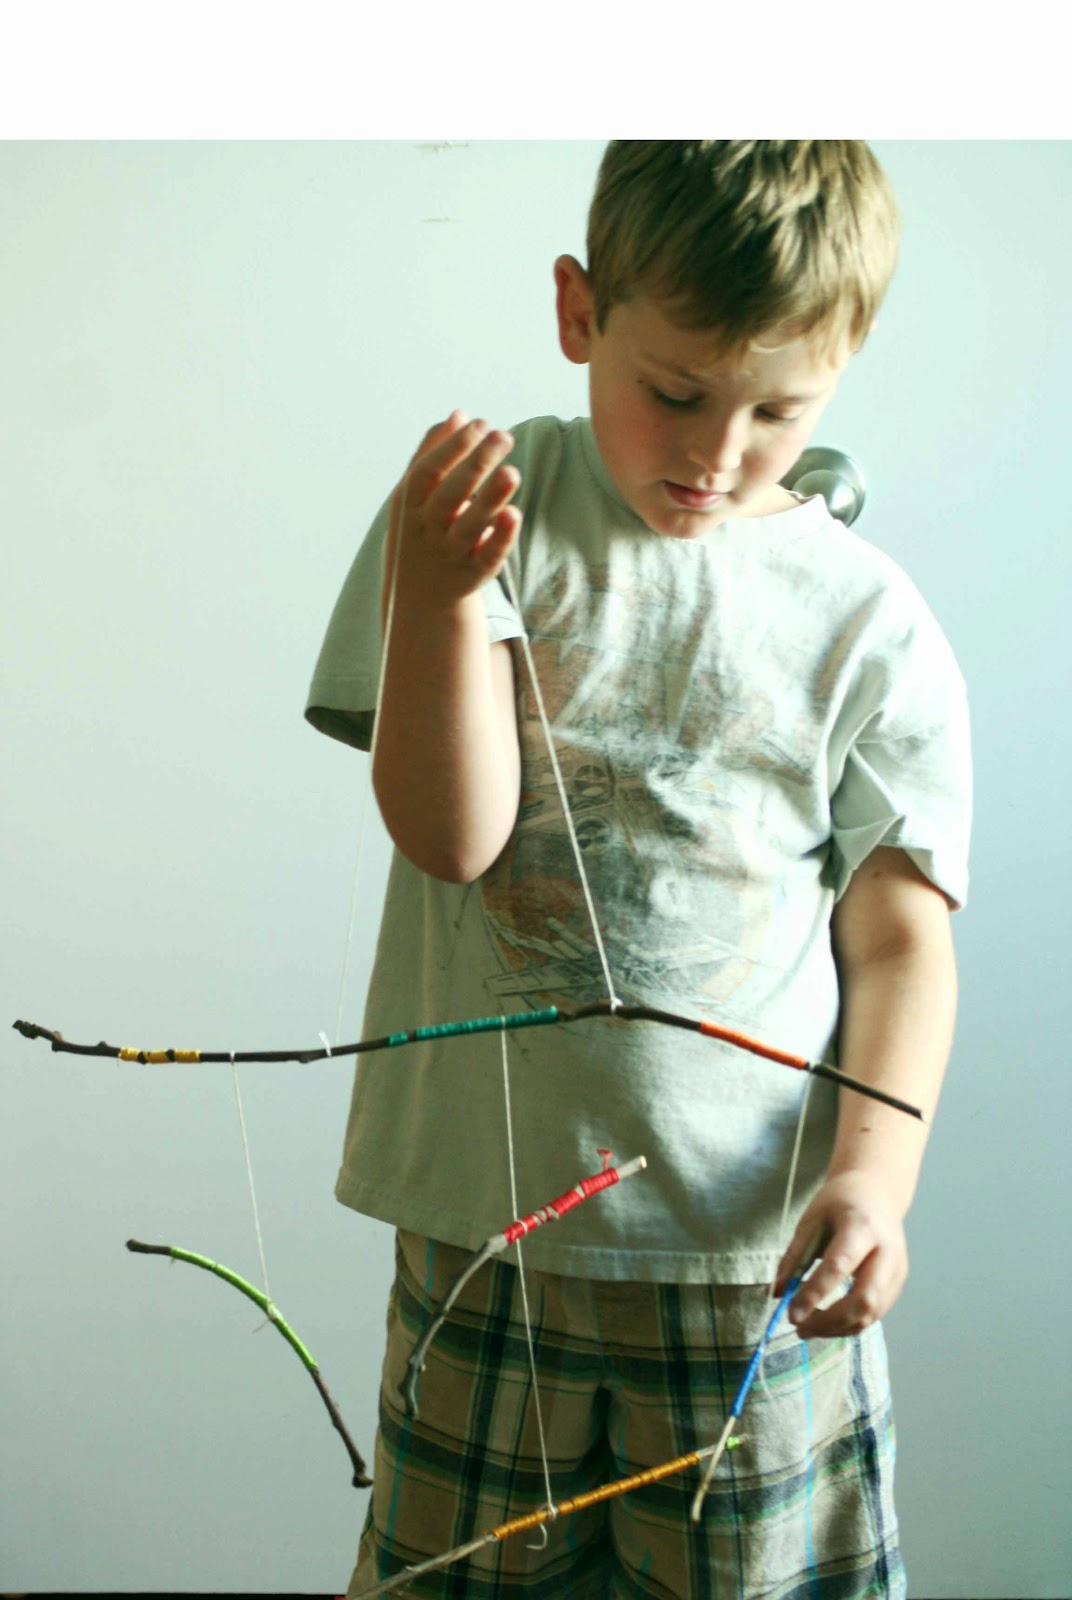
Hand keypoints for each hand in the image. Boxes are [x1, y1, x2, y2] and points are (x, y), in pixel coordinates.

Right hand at [386, 410, 522, 609]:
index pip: (428, 472)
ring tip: (512, 472)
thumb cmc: (422, 528)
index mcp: (410, 505)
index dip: (452, 447)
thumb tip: (459, 414)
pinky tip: (514, 514)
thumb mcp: (416, 495)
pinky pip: (488, 556)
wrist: (419, 591)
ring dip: (489, 499)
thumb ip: (433, 454)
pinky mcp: (473, 573)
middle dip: (474, 465)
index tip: (480, 423)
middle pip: (449, 496)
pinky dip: (500, 538)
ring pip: (469, 527)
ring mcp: (450, 553)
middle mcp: (428, 529)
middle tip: (503, 436)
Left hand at [772, 1170, 907, 1338]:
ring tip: (808, 1329)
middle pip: (864, 1299)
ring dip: (838, 1328)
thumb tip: (776, 1293)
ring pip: (872, 1313)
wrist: (876, 1192)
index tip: (790, 1315)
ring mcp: (897, 1269)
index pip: (838, 1266)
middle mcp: (887, 1250)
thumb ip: (795, 1257)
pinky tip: (827, 1322)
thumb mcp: (811, 1220)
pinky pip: (876, 1313)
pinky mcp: (898, 1282)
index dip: (814, 1294)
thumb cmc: (839, 1203)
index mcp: (862, 1226)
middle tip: (799, 1328)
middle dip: (830, 1321)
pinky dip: (850, 1324)